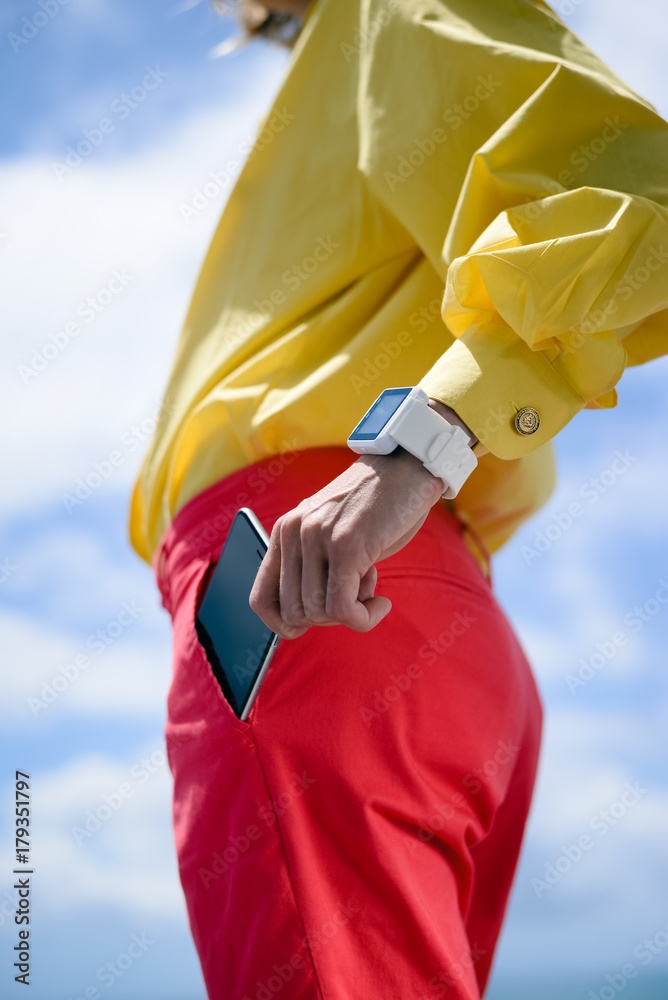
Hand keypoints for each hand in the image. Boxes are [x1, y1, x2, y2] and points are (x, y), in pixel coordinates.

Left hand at [249, 447, 444, 638]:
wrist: (409, 467)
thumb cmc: (377, 507)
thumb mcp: (332, 534)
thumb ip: (312, 565)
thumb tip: (306, 617)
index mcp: (284, 531)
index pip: (260, 599)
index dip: (284, 624)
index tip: (317, 621)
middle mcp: (293, 532)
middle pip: (294, 613)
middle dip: (329, 618)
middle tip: (355, 595)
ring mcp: (317, 538)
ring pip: (320, 613)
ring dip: (352, 613)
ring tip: (371, 584)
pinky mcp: (346, 545)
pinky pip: (343, 608)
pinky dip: (365, 618)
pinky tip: (382, 603)